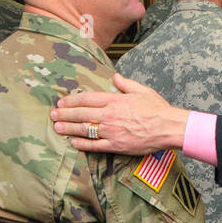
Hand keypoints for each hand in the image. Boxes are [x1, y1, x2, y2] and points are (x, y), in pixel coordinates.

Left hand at [51, 72, 186, 153]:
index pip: (87, 99)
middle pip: (81, 114)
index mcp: (115, 100)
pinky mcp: (116, 145)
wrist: (168, 127)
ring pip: (85, 129)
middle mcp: (110, 115)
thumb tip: (115, 77)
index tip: (61, 102)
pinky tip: (73, 141)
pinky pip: (95, 145)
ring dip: (68, 128)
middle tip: (53, 115)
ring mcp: (112, 131)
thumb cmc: (158, 109)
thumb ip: (126, 84)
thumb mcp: (142, 90)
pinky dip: (82, 143)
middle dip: (64, 114)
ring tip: (57, 128)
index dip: (71, 101)